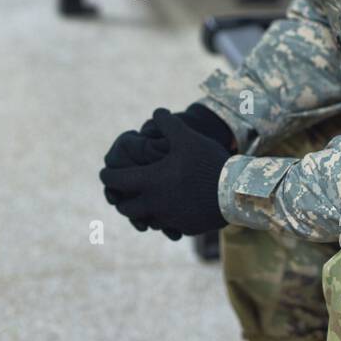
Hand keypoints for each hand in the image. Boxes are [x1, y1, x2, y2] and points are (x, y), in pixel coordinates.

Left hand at [100, 109, 230, 236]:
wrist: (236, 192)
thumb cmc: (209, 163)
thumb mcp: (187, 138)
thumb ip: (168, 123)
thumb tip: (157, 112)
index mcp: (150, 182)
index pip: (117, 181)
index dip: (108, 175)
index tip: (104, 172)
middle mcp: (155, 204)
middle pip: (125, 208)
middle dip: (119, 199)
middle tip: (120, 192)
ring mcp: (169, 219)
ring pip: (144, 220)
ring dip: (140, 211)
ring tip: (142, 201)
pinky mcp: (185, 228)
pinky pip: (166, 226)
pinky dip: (162, 218)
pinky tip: (167, 209)